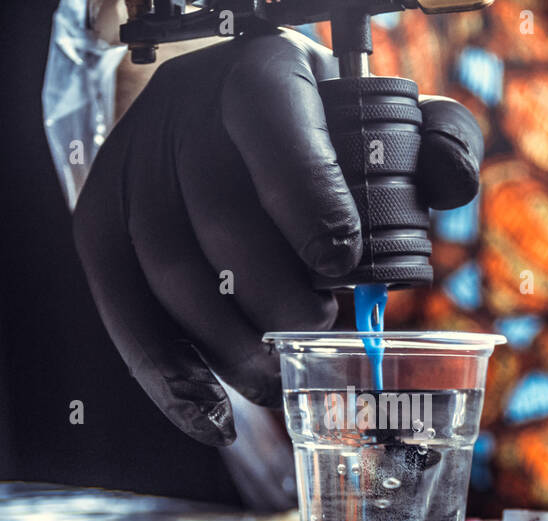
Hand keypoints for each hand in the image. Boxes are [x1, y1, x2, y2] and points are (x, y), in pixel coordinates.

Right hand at [73, 29, 482, 445]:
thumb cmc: (315, 131)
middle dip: (278, 296)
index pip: (273, 129)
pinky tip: (212, 418)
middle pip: (219, 220)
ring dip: (230, 346)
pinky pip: (121, 309)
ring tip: (278, 375)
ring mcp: (130, 168)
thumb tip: (450, 186)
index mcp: (258, 75)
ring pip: (168, 274)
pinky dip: (167, 378)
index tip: (345, 264)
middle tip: (320, 326)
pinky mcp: (97, 221)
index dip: (310, 202)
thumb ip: (429, 144)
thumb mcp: (376, 115)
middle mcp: (182, 113)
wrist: (219, 111)